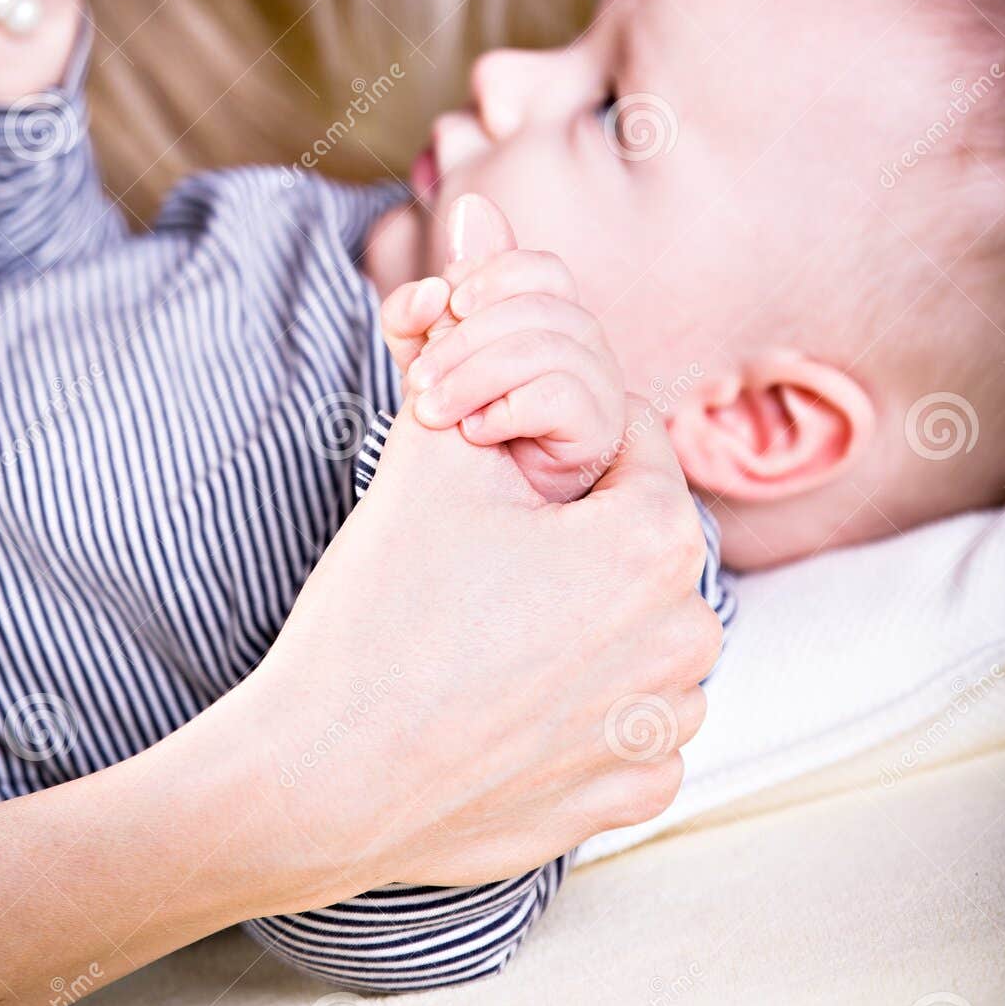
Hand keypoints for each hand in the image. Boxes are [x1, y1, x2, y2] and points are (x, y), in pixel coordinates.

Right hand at [233, 197, 719, 906]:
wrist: (316, 780)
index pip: (619, 436)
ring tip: (485, 630)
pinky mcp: (632, 800)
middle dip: (564, 529)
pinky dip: (580, 714)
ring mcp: (662, 729)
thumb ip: (473, 323)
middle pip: (630, 535)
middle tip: (474, 557)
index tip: (488, 468)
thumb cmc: (378, 607)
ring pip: (638, 633)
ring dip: (583, 620)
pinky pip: (627, 729)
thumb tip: (484, 205)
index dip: (544, 439)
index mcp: (656, 535)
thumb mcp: (430, 451)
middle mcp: (688, 634)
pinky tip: (505, 707)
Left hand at [381, 196, 625, 500]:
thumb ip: (432, 301)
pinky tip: (475, 432)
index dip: (492, 275)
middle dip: (465, 337)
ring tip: (431, 412)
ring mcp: (603, 392)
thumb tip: (472, 208)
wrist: (477, 516)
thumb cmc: (457, 433)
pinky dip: (505, 410)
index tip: (444, 304)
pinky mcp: (602, 434)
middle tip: (416, 379)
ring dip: (473, 376)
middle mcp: (588, 350)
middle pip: (541, 307)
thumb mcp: (426, 361)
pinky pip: (560, 395)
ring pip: (546, 347)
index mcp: (551, 322)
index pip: (543, 270)